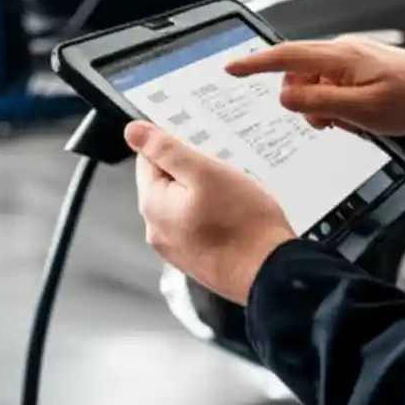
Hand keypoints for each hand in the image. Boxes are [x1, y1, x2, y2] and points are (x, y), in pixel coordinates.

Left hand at [124, 121, 295, 304]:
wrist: (270, 272)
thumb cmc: (244, 223)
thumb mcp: (205, 172)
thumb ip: (166, 150)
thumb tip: (133, 132)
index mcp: (152, 204)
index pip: (148, 158)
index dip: (175, 146)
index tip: (202, 145)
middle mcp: (156, 229)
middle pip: (165, 181)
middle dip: (191, 170)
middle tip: (223, 168)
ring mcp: (175, 247)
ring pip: (183, 202)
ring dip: (203, 191)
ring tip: (232, 192)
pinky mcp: (195, 257)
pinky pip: (196, 222)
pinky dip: (211, 212)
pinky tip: (233, 213)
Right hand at [225, 36, 404, 140]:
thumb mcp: (363, 110)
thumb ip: (320, 103)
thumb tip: (283, 97)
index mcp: (340, 57)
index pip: (286, 56)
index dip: (255, 63)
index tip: (230, 69)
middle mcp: (343, 51)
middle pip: (300, 76)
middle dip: (305, 103)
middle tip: (331, 124)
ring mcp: (354, 58)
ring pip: (318, 85)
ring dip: (325, 107)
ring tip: (354, 123)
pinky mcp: (364, 68)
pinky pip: (336, 87)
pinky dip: (340, 105)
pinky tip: (362, 117)